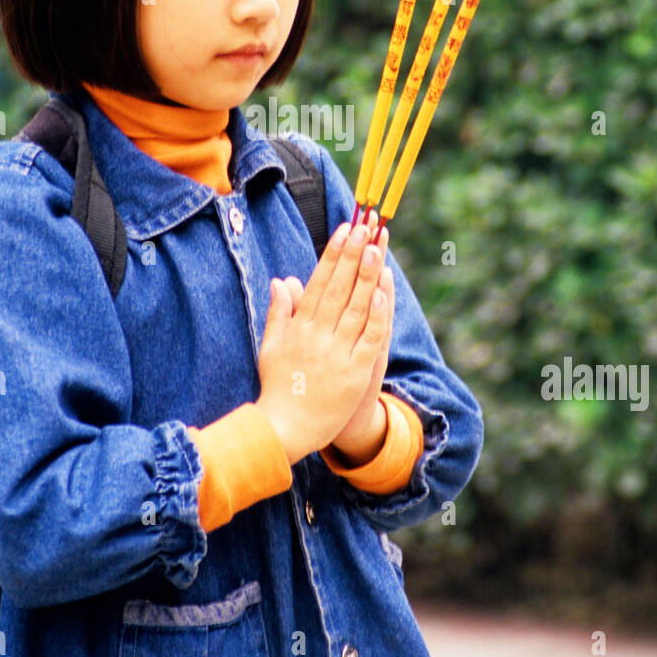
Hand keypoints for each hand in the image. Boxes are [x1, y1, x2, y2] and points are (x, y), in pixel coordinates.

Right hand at [256, 218, 390, 465]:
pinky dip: (377, 314)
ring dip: (367, 276)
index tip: (344, 230)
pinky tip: (383, 291)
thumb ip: (279, 312)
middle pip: (339, 288)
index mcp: (299, 327)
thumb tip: (282, 280)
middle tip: (364, 226)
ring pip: (356, 308)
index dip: (332, 254)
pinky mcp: (354, 373)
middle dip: (352, 255)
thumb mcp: (272, 346)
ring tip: (376, 247)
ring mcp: (337, 353)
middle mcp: (317, 336)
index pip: (319, 282)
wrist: (285, 430)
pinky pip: (369, 338)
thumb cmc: (278, 386)